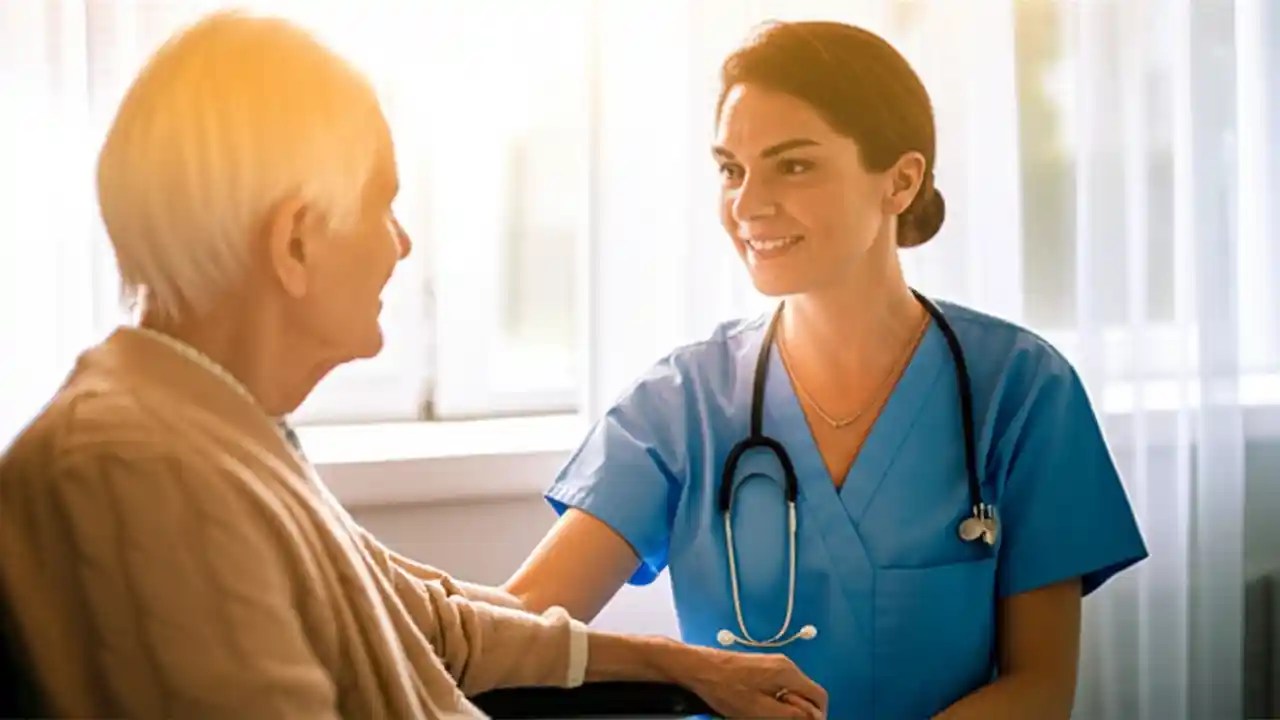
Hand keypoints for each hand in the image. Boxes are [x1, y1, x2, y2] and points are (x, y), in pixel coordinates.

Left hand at [680, 646, 826, 718]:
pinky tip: (757, 706)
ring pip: (792, 690)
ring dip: (786, 706)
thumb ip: (791, 716)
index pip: (819, 696)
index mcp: (789, 673)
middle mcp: (785, 664)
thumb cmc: (728, 690)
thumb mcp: (761, 711)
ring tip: (765, 715)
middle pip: (806, 692)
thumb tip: (815, 718)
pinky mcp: (760, 666)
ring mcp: (772, 663)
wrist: (699, 668)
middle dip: (799, 711)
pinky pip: (779, 685)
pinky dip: (776, 699)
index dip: (817, 716)